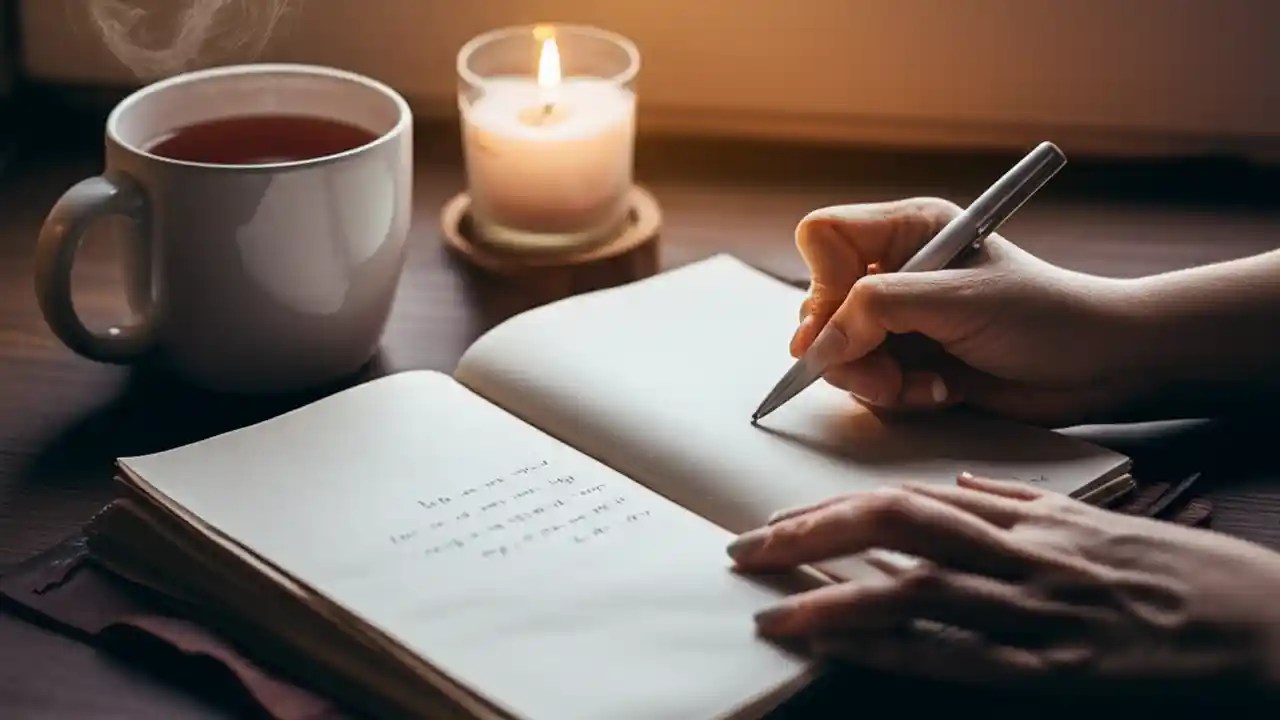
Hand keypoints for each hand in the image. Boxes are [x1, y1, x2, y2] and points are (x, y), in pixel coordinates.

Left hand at [726, 475, 1279, 696]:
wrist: (1260, 624)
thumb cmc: (1178, 573)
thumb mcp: (1094, 522)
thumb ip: (1022, 501)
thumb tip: (963, 480)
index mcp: (1026, 520)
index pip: (909, 499)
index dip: (834, 508)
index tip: (778, 519)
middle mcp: (1020, 554)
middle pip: (896, 524)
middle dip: (811, 534)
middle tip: (745, 549)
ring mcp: (1035, 610)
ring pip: (914, 588)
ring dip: (831, 597)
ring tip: (770, 608)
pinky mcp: (1055, 668)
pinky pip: (956, 655)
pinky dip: (891, 651)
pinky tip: (842, 650)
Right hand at [790, 197, 1153, 425]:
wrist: (1099, 366)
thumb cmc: (1045, 316)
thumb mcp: (958, 300)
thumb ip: (879, 310)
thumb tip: (817, 344)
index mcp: (907, 229)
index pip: (822, 238)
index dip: (824, 282)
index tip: (848, 321)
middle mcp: (896, 269)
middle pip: (819, 304)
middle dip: (848, 349)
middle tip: (887, 374)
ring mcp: (900, 318)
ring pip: (837, 352)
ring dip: (875, 380)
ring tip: (924, 386)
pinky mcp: (909, 360)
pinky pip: (866, 383)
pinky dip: (897, 397)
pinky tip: (941, 392)